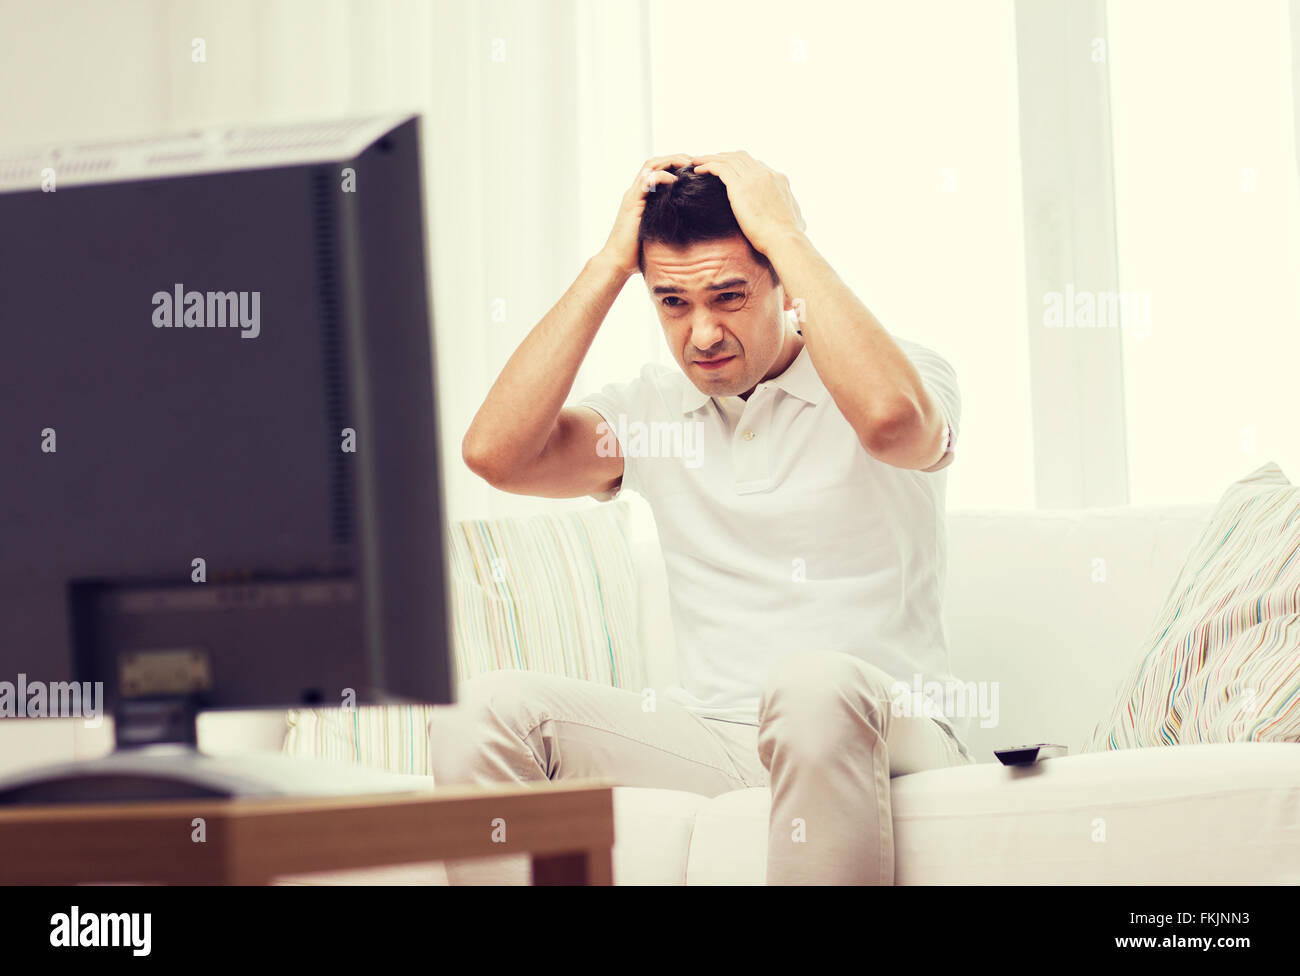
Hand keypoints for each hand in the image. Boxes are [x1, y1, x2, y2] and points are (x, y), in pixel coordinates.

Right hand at [598, 154, 693, 276]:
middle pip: (655, 162)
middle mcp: (636, 192)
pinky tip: (675, 180)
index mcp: (642, 196)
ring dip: (670, 161)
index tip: (694, 168)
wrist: (618, 261)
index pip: (657, 169)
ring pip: (649, 166)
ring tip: (687, 164)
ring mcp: (633, 196)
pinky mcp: (632, 203)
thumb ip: (669, 220)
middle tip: (695, 161)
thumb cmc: (638, 251)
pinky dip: (661, 176)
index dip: (675, 164)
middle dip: (675, 157)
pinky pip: (645, 181)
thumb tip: (691, 223)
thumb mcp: (659, 230)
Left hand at [690, 151, 805, 255]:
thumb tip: (796, 217)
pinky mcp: (740, 186)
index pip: (756, 164)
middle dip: (723, 157)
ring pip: (727, 159)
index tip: (727, 169)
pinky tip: (697, 169)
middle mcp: (766, 173)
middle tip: (708, 160)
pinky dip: (707, 165)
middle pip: (739, 157)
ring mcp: (753, 177)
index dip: (739, 164)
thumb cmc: (788, 237)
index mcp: (778, 179)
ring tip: (695, 161)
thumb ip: (792, 212)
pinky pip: (719, 168)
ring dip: (710, 158)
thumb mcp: (795, 218)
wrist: (784, 239)